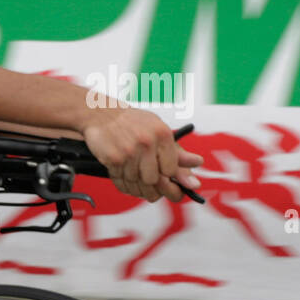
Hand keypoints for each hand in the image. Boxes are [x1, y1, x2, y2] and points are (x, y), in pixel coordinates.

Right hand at [83, 106, 202, 203]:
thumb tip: (197, 167)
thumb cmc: (133, 123)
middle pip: (153, 180)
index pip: (171, 171)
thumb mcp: (159, 131)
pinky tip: (124, 176)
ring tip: (134, 177)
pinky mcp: (113, 158)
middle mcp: (147, 142)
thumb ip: (178, 153)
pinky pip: (121, 182)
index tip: (163, 175)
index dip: (167, 176)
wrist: (102, 113)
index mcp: (163, 134)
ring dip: (135, 186)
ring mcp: (129, 151)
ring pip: (136, 183)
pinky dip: (123, 184)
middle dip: (151, 185)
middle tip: (149, 183)